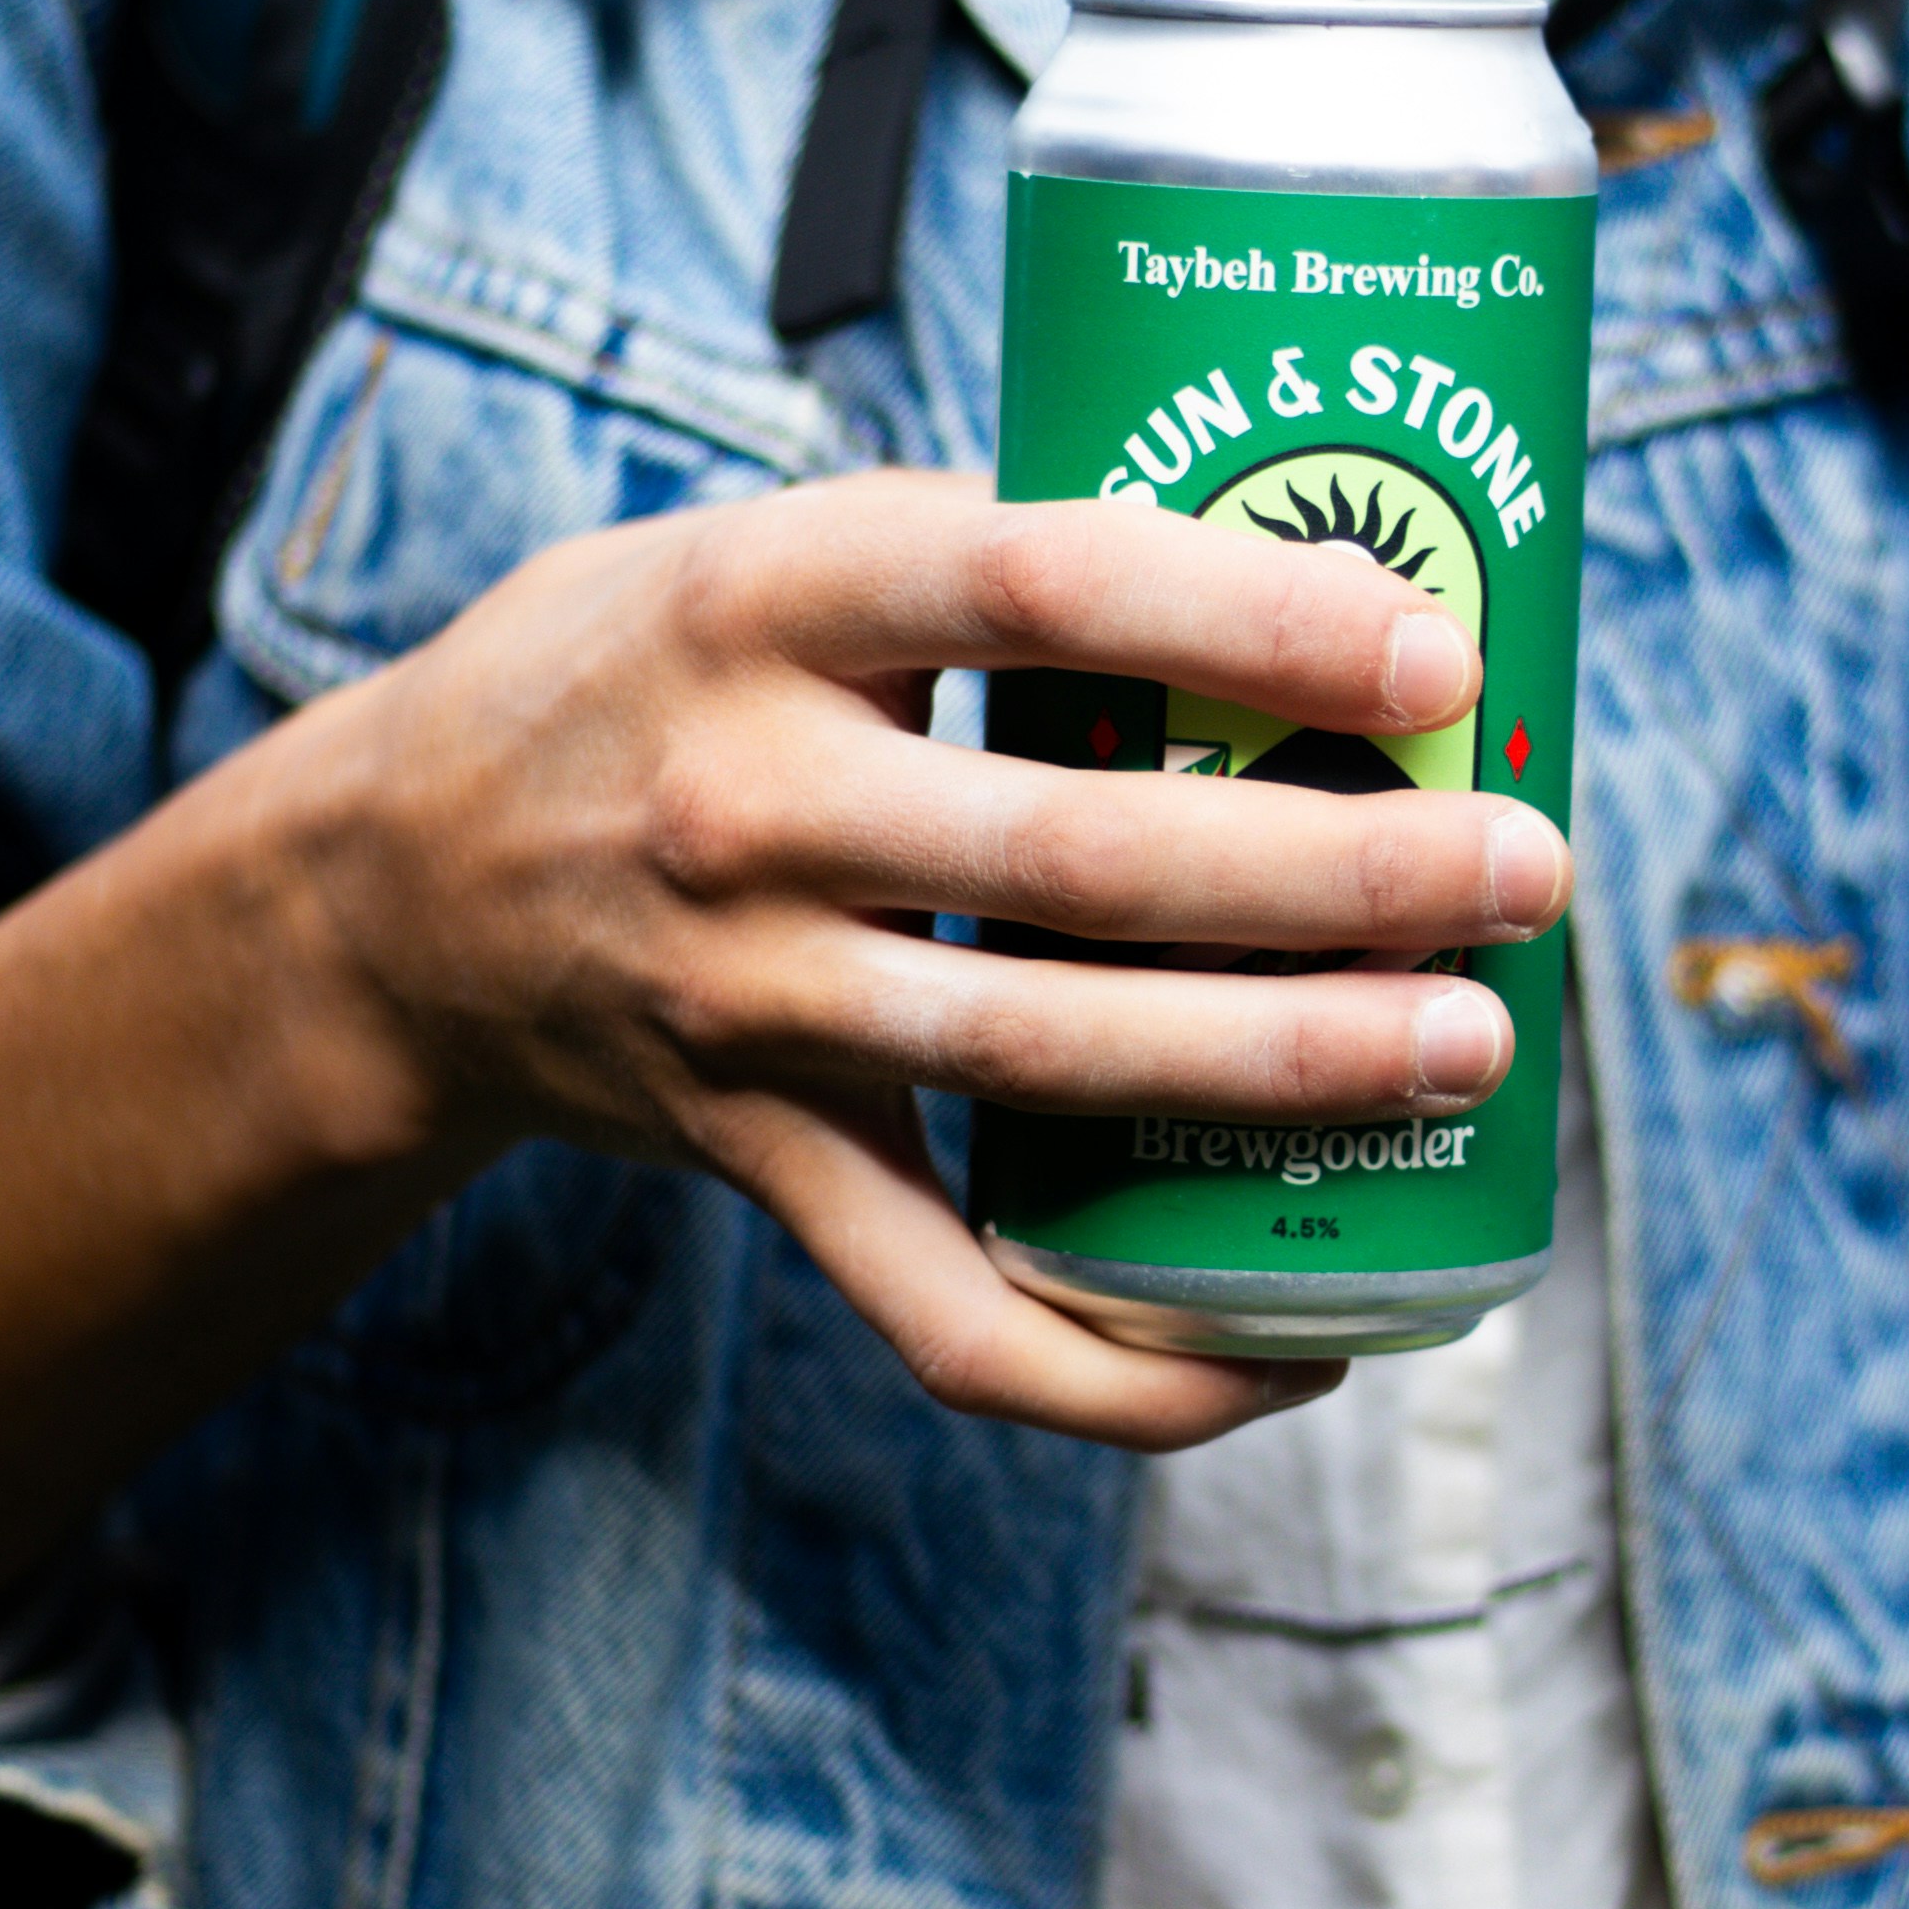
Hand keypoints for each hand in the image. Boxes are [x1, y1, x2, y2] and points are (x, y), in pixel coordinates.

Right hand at [304, 470, 1568, 1450]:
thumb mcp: (749, 542)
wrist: (386, 892)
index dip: (1246, 619)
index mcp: (761, 601)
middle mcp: (748, 809)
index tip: (1428, 652)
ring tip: (1467, 1050)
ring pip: (1047, 1064)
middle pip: (1082, 856)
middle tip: (1522, 871)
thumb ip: (963, 543)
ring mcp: (748, 1003)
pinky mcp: (758, 1158)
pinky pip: (951, 1310)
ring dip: (1281, 1071)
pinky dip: (1126, 1366)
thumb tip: (1277, 542)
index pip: (1034, 585)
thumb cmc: (634, 678)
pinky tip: (1293, 1347)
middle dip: (1335, 876)